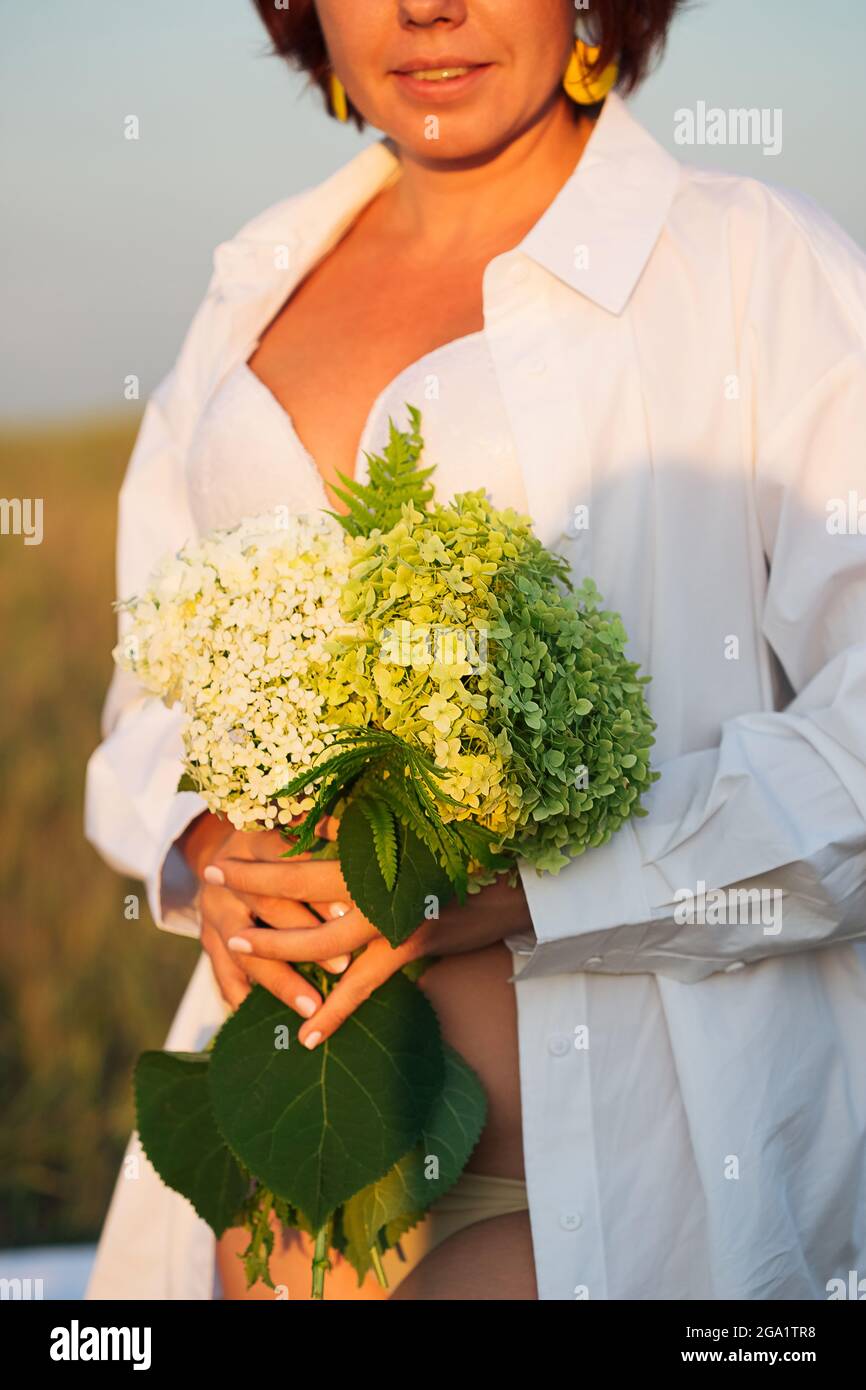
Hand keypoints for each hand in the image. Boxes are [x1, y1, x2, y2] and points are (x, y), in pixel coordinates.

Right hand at [179, 811, 352, 1017]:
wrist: (222, 852)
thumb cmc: (278, 841)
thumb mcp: (293, 830)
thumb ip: (322, 835)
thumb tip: (357, 834)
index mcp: (251, 843)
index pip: (282, 864)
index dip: (313, 888)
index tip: (345, 914)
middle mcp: (226, 879)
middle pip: (264, 908)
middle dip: (303, 938)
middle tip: (343, 965)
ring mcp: (212, 913)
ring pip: (243, 952)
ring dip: (279, 981)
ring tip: (313, 1007)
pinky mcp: (207, 941)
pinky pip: (223, 975)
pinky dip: (242, 999)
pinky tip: (263, 1022)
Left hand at [209, 817, 533, 1047]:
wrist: (509, 880)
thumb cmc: (454, 851)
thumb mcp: (405, 836)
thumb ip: (357, 838)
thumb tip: (312, 831)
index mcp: (369, 850)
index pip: (300, 854)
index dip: (258, 859)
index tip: (222, 858)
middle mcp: (374, 881)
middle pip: (297, 890)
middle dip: (252, 892)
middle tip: (215, 887)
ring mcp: (389, 917)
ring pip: (319, 941)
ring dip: (276, 949)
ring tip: (238, 947)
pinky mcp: (409, 947)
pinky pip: (362, 987)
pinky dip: (333, 1012)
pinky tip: (307, 1036)